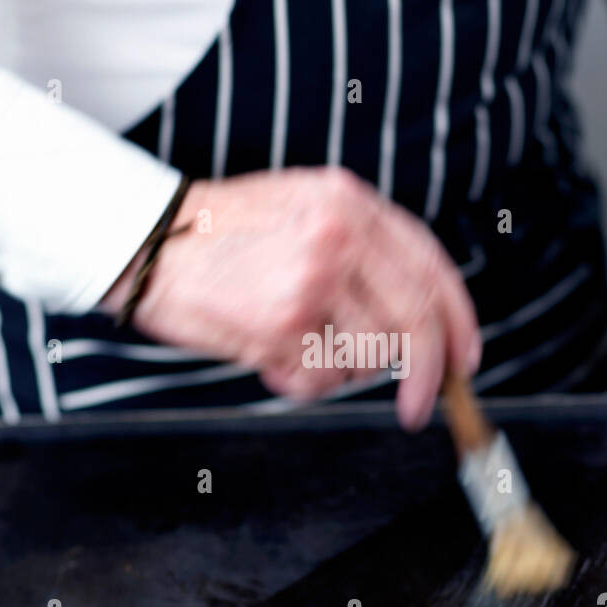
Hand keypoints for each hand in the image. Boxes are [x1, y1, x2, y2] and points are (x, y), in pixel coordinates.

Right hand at [100, 166, 480, 429]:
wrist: (141, 242)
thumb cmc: (215, 235)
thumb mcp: (298, 209)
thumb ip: (358, 246)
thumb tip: (417, 315)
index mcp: (348, 201)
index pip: (430, 266)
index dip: (458, 319)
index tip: (465, 357)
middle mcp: (339, 234)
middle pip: (415, 321)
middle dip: (426, 374)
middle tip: (419, 406)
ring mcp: (313, 278)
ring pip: (369, 357)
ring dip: (339, 373)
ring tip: (294, 348)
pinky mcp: (283, 322)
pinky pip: (321, 379)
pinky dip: (301, 383)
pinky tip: (269, 356)